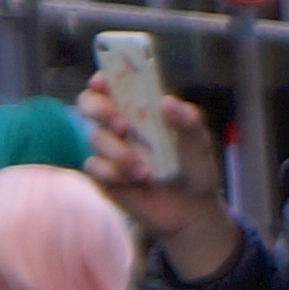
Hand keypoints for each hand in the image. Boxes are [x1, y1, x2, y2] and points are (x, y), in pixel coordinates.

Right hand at [82, 82, 233, 276]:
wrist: (192, 211)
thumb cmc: (195, 170)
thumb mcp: (200, 144)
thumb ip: (188, 121)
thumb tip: (167, 101)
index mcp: (140, 108)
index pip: (112, 84)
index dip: (103, 78)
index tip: (104, 81)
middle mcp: (119, 124)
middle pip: (88, 102)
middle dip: (100, 109)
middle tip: (122, 124)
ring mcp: (108, 148)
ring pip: (94, 137)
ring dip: (119, 152)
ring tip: (145, 171)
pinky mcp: (102, 173)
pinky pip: (93, 165)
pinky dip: (114, 172)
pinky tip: (135, 181)